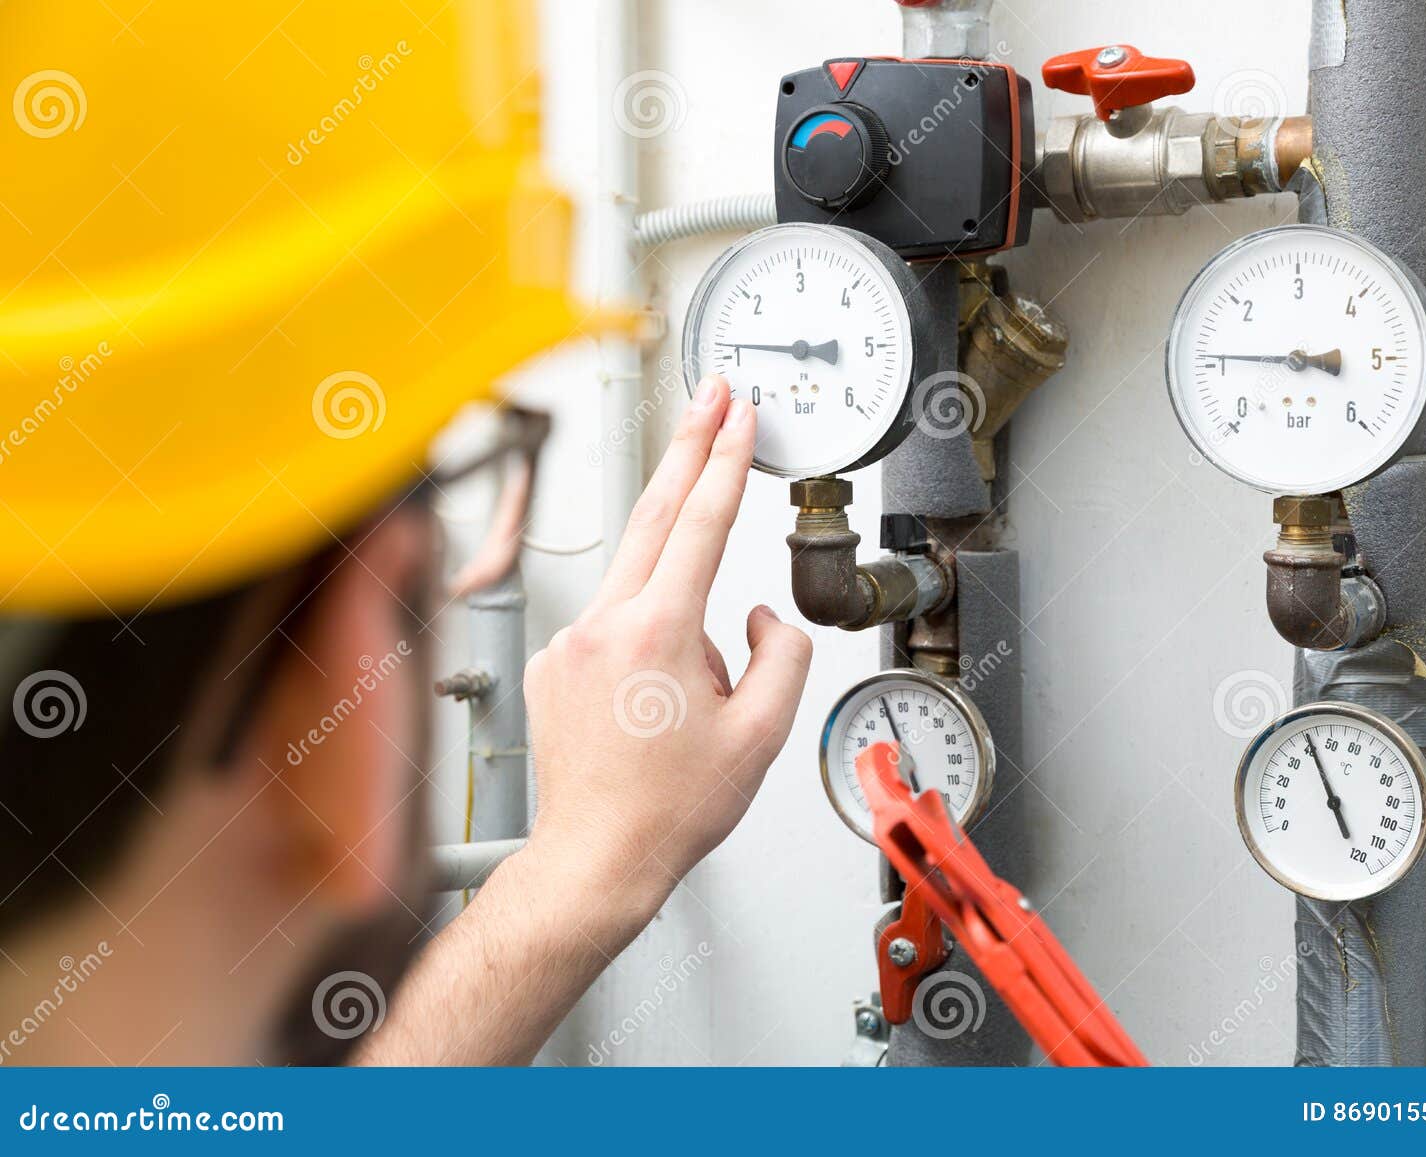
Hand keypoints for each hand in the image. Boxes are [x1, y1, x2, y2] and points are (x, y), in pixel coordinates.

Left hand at [523, 374, 812, 893]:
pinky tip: (657, 708)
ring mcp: (569, 643)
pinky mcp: (552, 662)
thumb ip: (781, 654)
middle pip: (653, 514)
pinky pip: (613, 625)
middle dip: (687, 447)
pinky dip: (647, 639)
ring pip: (638, 585)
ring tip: (695, 703)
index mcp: (657, 634)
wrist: (595, 858)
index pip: (698, 522)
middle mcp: (602, 626)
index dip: (723, 459)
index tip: (736, 413)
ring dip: (678, 598)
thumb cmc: (669, 809)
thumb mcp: (762, 735)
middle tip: (711, 396)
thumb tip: (760, 613)